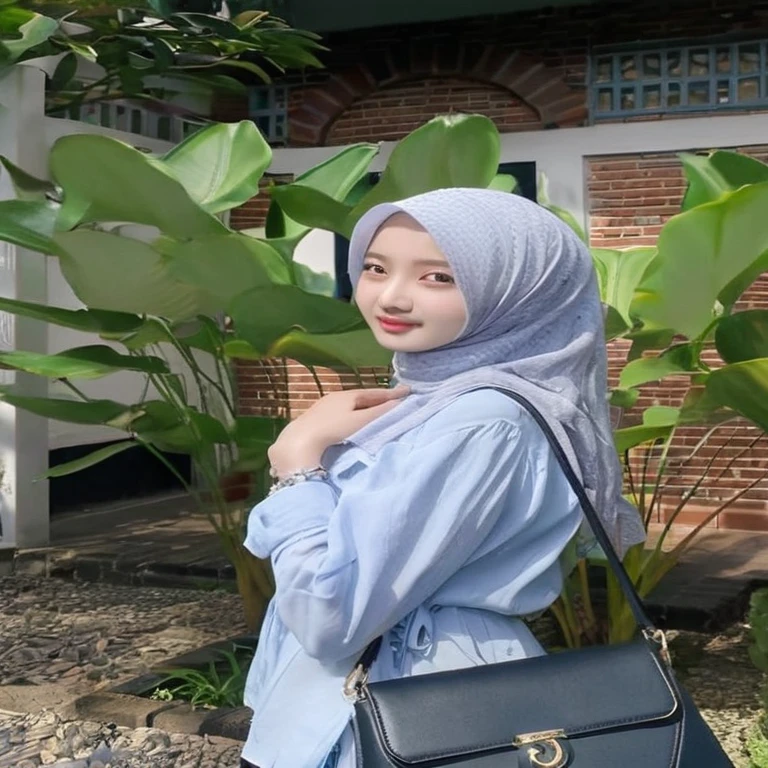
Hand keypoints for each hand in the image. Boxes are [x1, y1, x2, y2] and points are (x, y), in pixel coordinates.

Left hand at [268, 385, 408, 477]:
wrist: (300, 441)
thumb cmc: (332, 429)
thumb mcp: (360, 421)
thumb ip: (380, 412)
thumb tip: (398, 403)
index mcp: (347, 395)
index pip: (374, 392)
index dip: (391, 393)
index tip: (407, 391)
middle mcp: (335, 397)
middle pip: (362, 397)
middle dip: (378, 399)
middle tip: (394, 400)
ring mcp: (324, 407)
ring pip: (350, 405)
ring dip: (365, 407)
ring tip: (377, 410)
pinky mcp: (316, 419)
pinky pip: (342, 412)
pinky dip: (353, 414)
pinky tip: (354, 420)